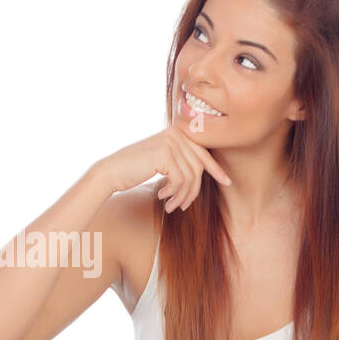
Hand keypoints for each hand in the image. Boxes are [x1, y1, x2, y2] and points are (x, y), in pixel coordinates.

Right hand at [96, 126, 231, 211]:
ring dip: (182, 196)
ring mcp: (171, 142)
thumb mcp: (160, 161)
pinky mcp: (165, 154)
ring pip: (191, 176)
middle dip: (193, 191)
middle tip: (183, 206)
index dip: (216, 169)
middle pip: (199, 167)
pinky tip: (162, 196)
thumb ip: (179, 161)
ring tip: (172, 206)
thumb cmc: (134, 169)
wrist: (111, 172)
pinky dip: (174, 193)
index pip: (202, 152)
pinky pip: (181, 180)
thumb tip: (201, 172)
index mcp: (176, 132)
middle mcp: (176, 134)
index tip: (227, 182)